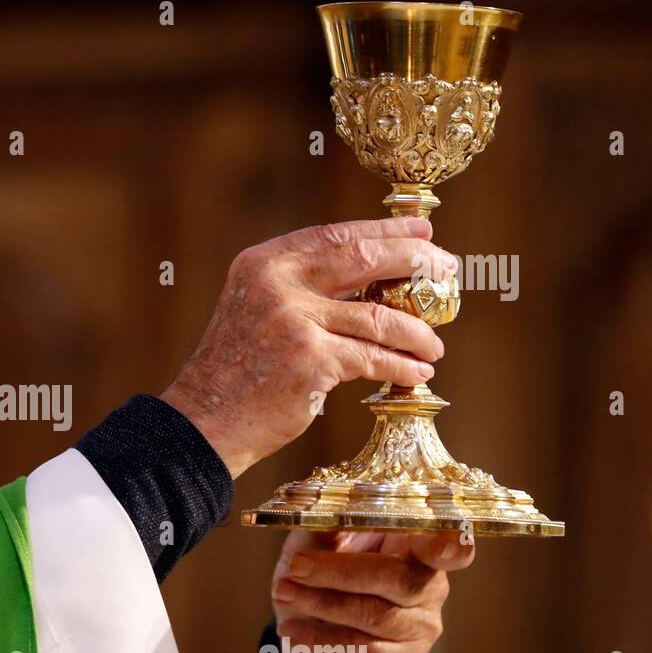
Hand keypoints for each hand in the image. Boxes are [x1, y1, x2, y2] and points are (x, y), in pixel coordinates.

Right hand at [160, 218, 455, 477]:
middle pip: (364, 259)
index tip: (422, 231)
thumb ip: (299, 289)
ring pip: (379, 317)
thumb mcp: (255, 310)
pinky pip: (373, 359)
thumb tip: (371, 280)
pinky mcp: (311, 360)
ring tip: (434, 345)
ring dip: (417, 332)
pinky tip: (417, 373)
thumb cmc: (234, 372)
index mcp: (263, 264)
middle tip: (447, 271)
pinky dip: (401, 367)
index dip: (385, 230)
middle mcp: (277, 284)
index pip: (335, 235)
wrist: (204, 421)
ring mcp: (294, 321)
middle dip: (415, 262)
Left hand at [269, 529, 473, 652]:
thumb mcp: (314, 544)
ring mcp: (421, 626)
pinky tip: (293, 632)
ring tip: (282, 595)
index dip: (449, 545)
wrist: (308, 633)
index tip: (441, 543)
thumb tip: (322, 504)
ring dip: (322, 605)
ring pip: (375, 616)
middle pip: (397, 578)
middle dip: (338, 572)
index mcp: (415, 547)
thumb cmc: (317, 578)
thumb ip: (324, 525)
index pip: (447, 545)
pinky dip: (322, 640)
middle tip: (294, 568)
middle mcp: (430, 586)